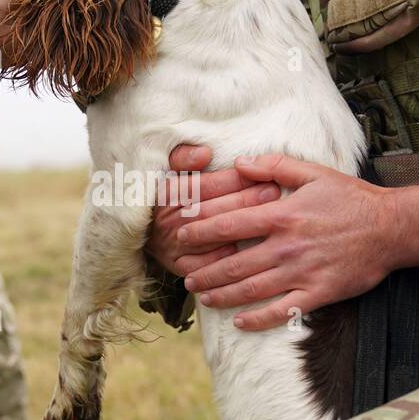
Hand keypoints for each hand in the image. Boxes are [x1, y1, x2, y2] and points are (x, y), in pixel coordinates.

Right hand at [145, 145, 281, 276]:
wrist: (146, 231)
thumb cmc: (165, 197)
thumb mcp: (167, 171)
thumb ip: (183, 157)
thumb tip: (204, 154)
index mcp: (166, 195)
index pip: (203, 185)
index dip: (233, 180)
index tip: (261, 174)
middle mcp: (168, 221)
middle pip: (211, 210)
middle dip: (244, 200)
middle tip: (273, 192)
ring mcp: (173, 246)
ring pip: (211, 237)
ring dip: (242, 227)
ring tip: (269, 216)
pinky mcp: (179, 265)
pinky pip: (206, 264)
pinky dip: (226, 256)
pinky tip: (248, 247)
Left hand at [177, 154, 418, 329]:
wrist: (392, 228)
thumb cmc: (352, 199)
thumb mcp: (314, 172)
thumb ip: (274, 166)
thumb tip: (238, 164)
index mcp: (282, 215)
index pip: (229, 224)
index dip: (200, 231)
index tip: (182, 236)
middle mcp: (287, 246)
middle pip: (233, 263)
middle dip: (205, 271)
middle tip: (185, 276)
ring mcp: (302, 272)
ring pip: (251, 290)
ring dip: (222, 295)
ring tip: (203, 297)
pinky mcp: (318, 293)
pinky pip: (281, 311)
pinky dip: (257, 320)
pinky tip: (240, 322)